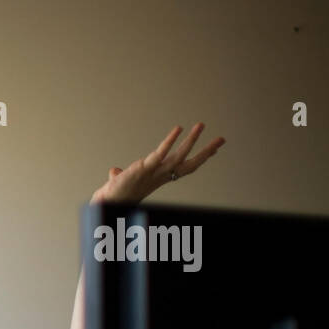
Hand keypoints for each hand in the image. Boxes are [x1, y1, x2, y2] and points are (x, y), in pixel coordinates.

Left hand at [89, 123, 224, 205]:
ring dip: (191, 140)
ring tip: (201, 125)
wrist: (107, 203)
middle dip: (206, 151)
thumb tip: (114, 171)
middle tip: (221, 139)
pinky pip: (161, 153)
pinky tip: (178, 129)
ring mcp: (154, 172)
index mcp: (159, 178)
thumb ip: (119, 175)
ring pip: (179, 156)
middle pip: (189, 163)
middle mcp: (160, 175)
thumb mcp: (120, 182)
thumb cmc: (114, 194)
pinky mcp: (144, 168)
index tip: (213, 151)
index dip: (199, 159)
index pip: (183, 168)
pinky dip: (170, 141)